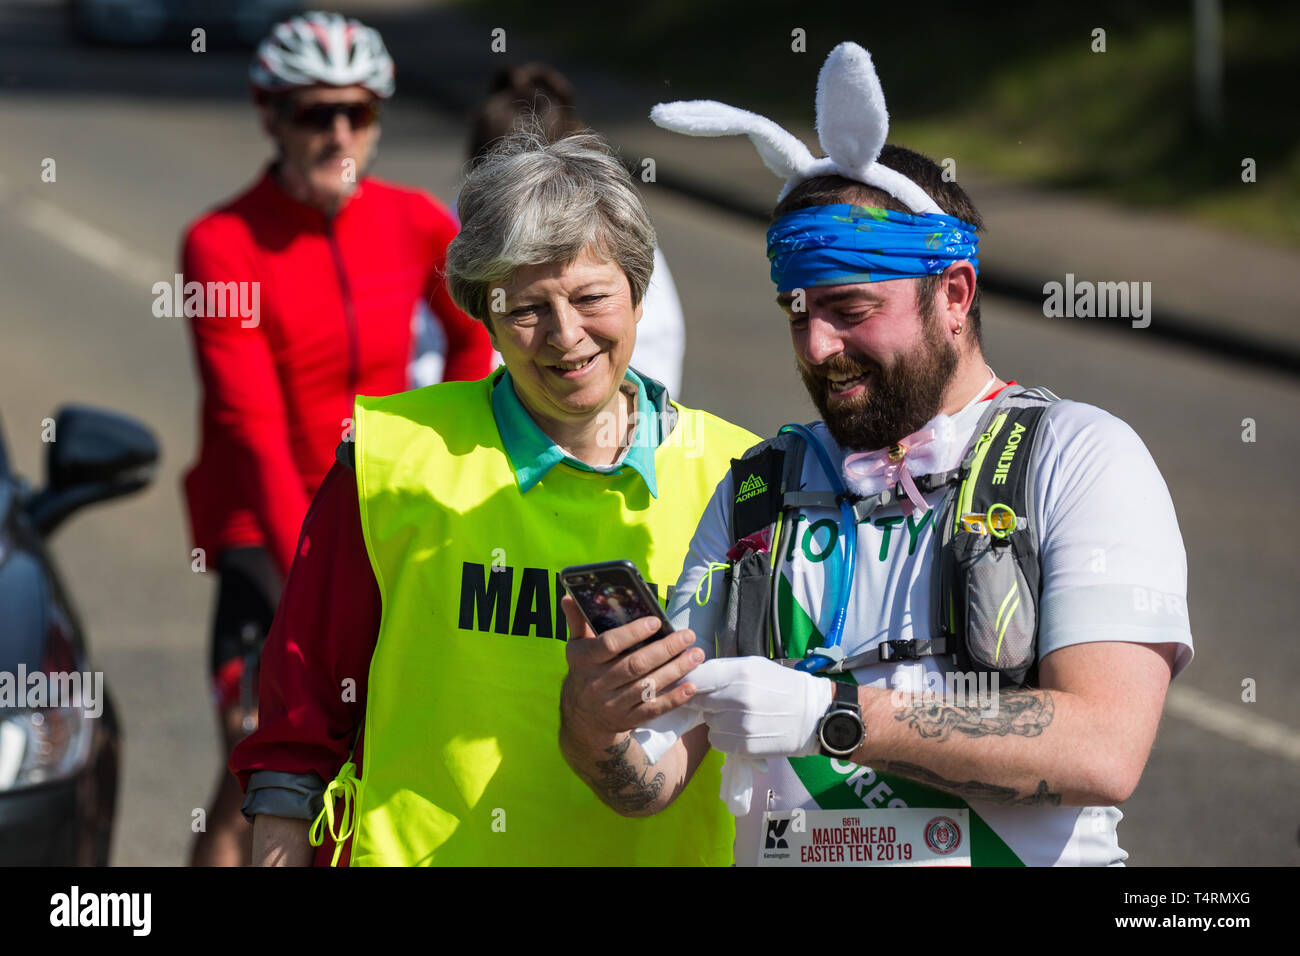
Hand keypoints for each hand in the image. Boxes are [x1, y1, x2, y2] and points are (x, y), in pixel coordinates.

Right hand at [559, 595, 705, 738]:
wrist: (581, 718)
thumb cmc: (585, 671)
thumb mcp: (577, 647)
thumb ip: (577, 621)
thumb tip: (568, 596)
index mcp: (584, 660)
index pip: (609, 644)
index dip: (633, 632)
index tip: (657, 621)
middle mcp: (597, 683)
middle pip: (635, 665)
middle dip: (665, 650)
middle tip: (688, 636)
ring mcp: (613, 704)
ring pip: (647, 686)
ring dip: (675, 670)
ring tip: (696, 655)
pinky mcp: (627, 719)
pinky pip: (653, 710)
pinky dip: (673, 699)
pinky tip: (691, 686)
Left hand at [687, 657, 834, 758]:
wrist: (811, 715)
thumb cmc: (781, 685)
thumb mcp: (754, 665)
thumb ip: (723, 669)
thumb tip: (692, 674)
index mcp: (740, 674)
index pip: (696, 678)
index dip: (688, 682)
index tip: (687, 684)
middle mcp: (739, 699)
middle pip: (698, 701)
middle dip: (704, 701)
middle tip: (718, 700)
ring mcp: (742, 725)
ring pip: (708, 723)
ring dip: (715, 720)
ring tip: (736, 715)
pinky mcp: (745, 747)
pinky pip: (716, 741)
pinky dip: (723, 736)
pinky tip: (739, 729)